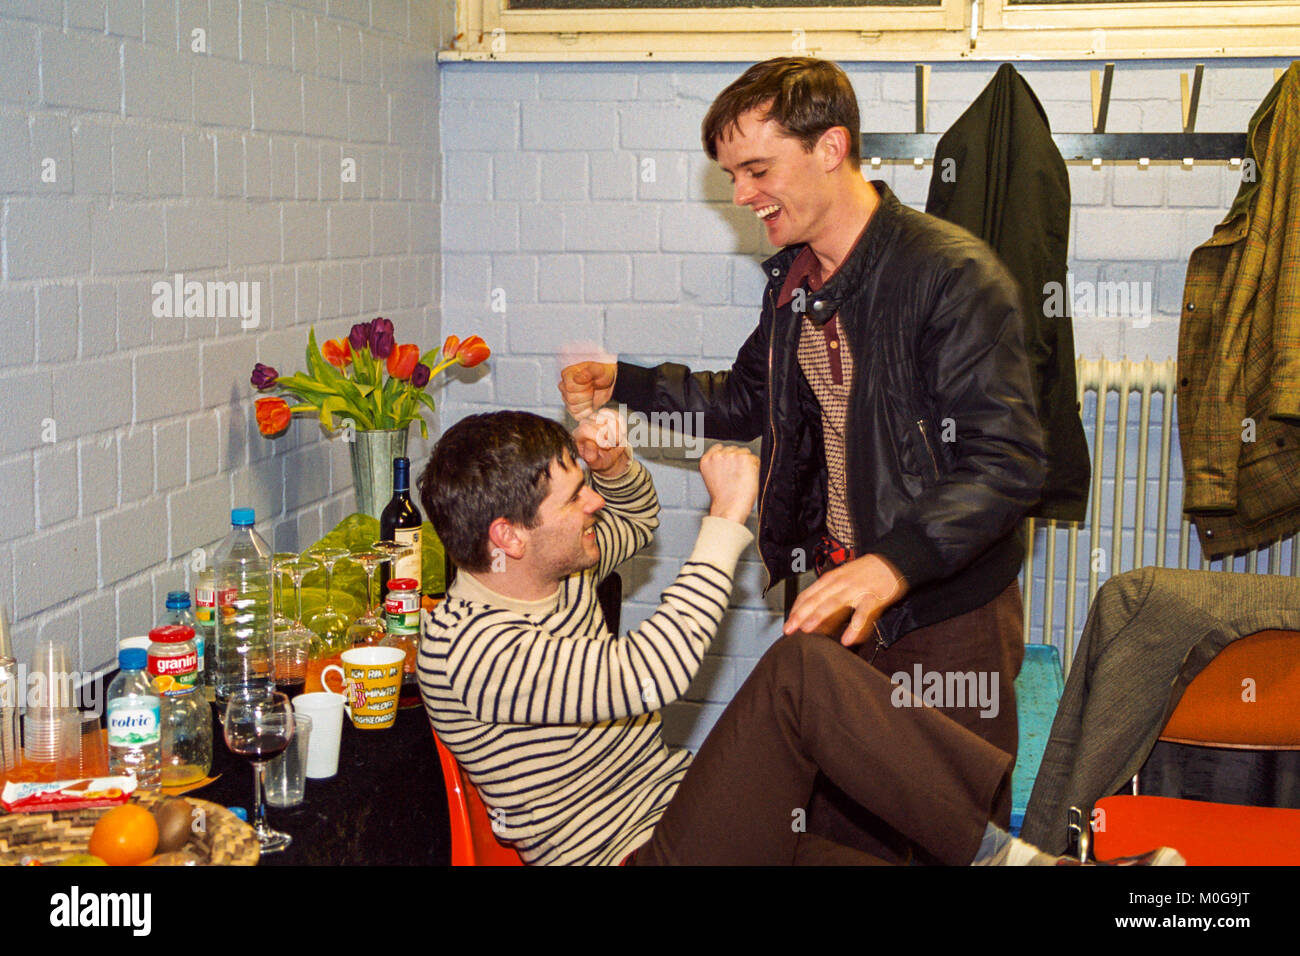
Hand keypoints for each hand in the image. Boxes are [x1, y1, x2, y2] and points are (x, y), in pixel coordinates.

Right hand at [559, 361, 616, 420]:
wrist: (608, 383)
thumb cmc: (602, 374)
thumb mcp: (599, 370)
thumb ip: (589, 371)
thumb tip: (577, 378)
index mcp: (567, 374)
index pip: (570, 387)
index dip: (583, 387)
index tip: (590, 382)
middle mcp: (564, 386)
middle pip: (571, 398)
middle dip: (586, 395)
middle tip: (592, 388)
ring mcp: (566, 399)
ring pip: (573, 408)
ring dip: (587, 403)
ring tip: (591, 395)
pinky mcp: (572, 409)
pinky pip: (577, 415)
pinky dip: (587, 411)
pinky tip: (591, 403)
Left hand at [573, 411, 629, 478]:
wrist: (610, 455)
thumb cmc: (601, 460)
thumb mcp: (595, 463)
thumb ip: (590, 456)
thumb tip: (589, 443)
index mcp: (579, 435)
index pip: (585, 429)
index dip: (598, 437)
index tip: (608, 447)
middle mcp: (585, 423)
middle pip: (599, 424)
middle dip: (610, 436)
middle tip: (613, 445)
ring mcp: (595, 417)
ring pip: (609, 418)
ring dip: (617, 431)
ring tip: (616, 440)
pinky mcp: (606, 413)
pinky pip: (615, 414)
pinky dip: (621, 424)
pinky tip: (620, 432)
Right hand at [698, 445, 758, 523]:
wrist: (729, 507)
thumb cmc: (722, 499)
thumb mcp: (712, 478)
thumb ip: (716, 466)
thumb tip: (727, 461)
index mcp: (706, 460)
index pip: (719, 448)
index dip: (727, 459)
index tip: (729, 467)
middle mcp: (717, 455)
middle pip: (732, 449)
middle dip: (736, 460)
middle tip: (736, 475)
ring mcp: (731, 455)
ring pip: (744, 452)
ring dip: (746, 463)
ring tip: (741, 478)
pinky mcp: (744, 458)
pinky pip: (754, 458)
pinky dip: (754, 467)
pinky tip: (748, 477)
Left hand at [783, 554, 907, 647]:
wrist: (893, 561)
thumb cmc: (866, 573)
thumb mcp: (844, 579)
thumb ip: (830, 596)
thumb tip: (816, 618)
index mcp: (832, 579)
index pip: (809, 593)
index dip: (797, 608)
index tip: (788, 622)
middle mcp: (840, 583)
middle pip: (816, 599)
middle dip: (800, 614)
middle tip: (789, 629)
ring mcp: (856, 590)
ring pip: (834, 604)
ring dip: (819, 617)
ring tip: (807, 630)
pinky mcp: (873, 597)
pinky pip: (862, 614)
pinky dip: (855, 628)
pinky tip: (847, 640)